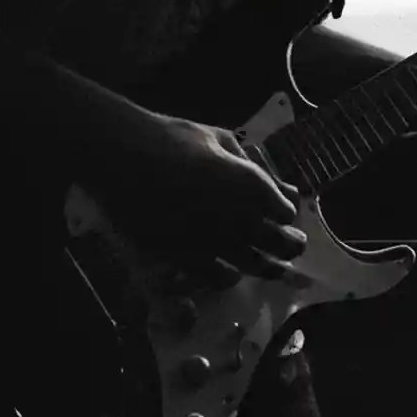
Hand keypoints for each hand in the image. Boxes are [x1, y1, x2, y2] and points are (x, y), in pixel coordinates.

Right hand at [91, 114, 306, 287]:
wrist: (121, 158)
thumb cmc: (171, 139)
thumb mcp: (218, 139)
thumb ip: (252, 164)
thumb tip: (278, 183)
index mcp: (253, 185)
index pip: (286, 210)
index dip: (288, 212)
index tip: (285, 213)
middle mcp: (242, 219)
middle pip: (281, 243)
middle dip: (292, 245)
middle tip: (294, 245)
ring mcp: (216, 243)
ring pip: (257, 266)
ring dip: (270, 266)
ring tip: (276, 267)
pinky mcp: (188, 260)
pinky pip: (219, 278)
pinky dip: (230, 276)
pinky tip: (231, 273)